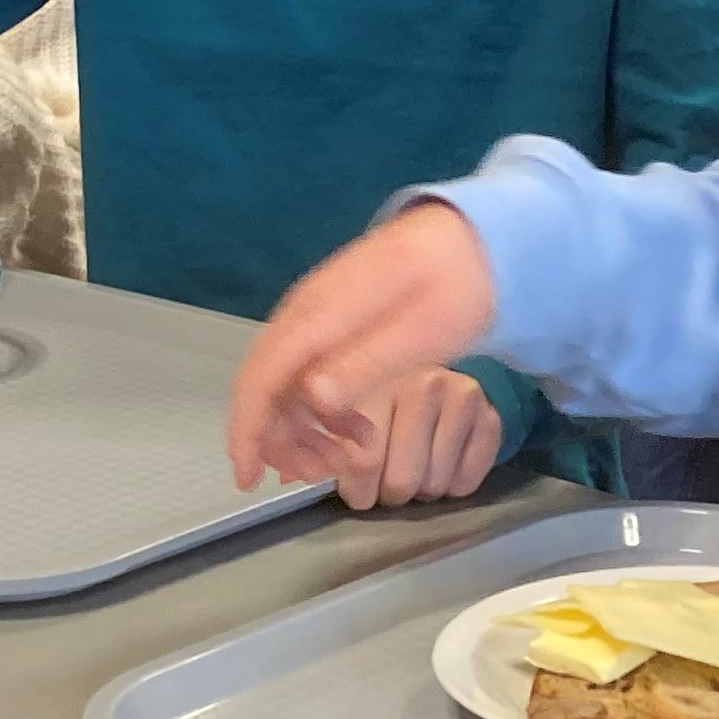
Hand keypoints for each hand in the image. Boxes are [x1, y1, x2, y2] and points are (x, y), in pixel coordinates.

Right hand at [227, 200, 500, 487]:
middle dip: (280, 440)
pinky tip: (354, 432)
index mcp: (323, 311)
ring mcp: (313, 315)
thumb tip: (310, 400)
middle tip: (325, 473)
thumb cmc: (457, 284)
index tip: (247, 478)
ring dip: (302, 430)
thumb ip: (366, 363)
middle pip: (264, 384)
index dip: (247, 430)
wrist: (472, 239)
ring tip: (346, 458)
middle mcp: (304, 311)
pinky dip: (319, 412)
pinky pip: (303, 374)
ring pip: (281, 384)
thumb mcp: (424, 330)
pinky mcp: (327, 324)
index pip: (262, 374)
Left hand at [334, 367, 501, 509]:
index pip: (364, 460)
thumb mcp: (338, 407)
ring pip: (434, 486)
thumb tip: (303, 474)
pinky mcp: (491, 416)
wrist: (432, 367)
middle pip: (402, 480)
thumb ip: (318, 437)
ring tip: (412, 470)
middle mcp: (424, 383)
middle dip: (388, 495)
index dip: (357, 490)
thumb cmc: (375, 394)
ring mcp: (462, 397)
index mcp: (374, 378)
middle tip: (384, 483)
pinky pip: (466, 483)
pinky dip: (451, 489)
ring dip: (419, 493)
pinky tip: (441, 465)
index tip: (355, 490)